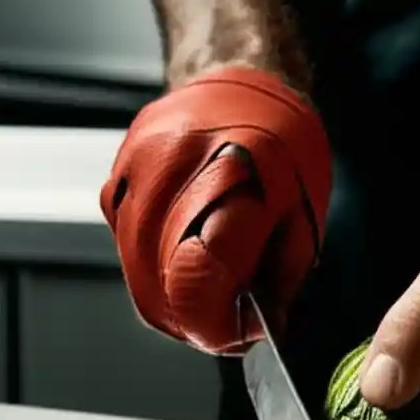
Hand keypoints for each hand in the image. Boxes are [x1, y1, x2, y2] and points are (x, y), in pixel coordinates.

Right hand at [100, 66, 331, 354]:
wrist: (242, 83)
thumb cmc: (284, 147)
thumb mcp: (305, 216)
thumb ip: (279, 281)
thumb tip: (258, 335)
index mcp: (232, 170)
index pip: (198, 280)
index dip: (218, 326)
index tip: (241, 334)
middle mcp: (171, 166)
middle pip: (160, 289)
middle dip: (197, 322)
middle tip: (231, 323)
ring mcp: (134, 172)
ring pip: (136, 276)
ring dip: (173, 303)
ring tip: (213, 293)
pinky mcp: (115, 181)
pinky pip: (125, 250)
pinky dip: (154, 271)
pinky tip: (186, 258)